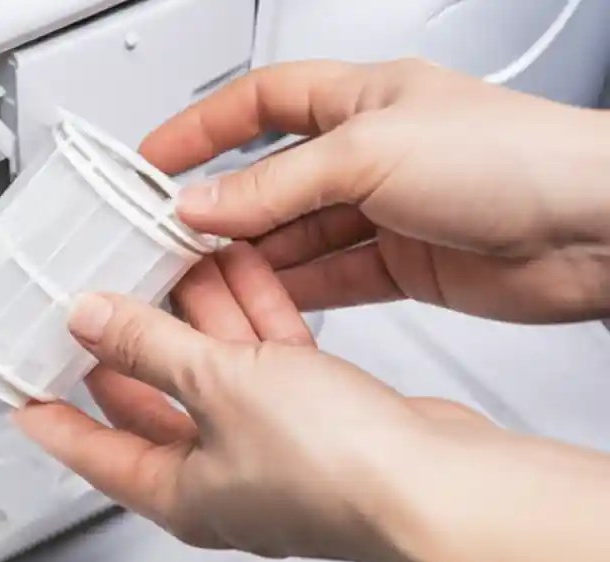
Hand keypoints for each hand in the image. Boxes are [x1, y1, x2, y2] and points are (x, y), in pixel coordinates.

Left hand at [14, 242, 490, 561]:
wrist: (440, 484)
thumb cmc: (335, 468)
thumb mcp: (217, 385)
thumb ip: (148, 345)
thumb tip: (92, 319)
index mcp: (177, 493)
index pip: (89, 451)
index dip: (49, 418)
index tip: (20, 393)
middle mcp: (220, 478)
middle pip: (151, 402)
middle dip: (127, 345)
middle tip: (95, 305)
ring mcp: (270, 449)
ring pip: (214, 370)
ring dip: (193, 315)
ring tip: (166, 261)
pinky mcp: (316, 421)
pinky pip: (265, 360)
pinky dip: (248, 316)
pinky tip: (236, 269)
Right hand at [140, 59, 609, 322]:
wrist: (599, 229)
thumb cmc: (516, 158)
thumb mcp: (370, 154)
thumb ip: (276, 184)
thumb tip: (204, 202)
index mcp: (362, 98)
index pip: (260, 102)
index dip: (202, 127)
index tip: (153, 159)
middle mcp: (371, 153)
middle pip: (271, 179)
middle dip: (219, 208)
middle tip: (168, 237)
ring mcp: (386, 211)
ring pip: (295, 237)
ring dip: (250, 258)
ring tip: (202, 278)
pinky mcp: (404, 265)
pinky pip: (329, 280)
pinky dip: (292, 294)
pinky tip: (260, 306)